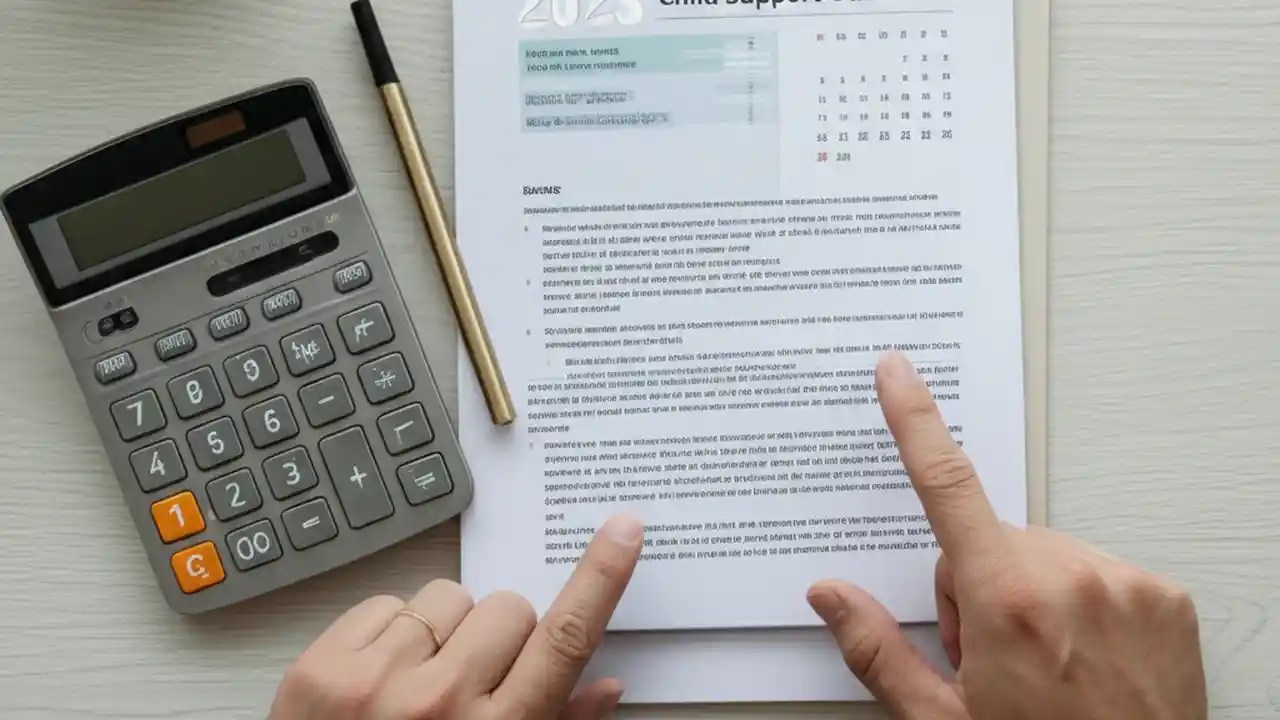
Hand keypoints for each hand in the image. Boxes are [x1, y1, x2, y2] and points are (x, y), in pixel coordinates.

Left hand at [269, 514, 643, 719]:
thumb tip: (606, 686)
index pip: (564, 640)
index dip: (600, 578)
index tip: (623, 531)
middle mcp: (442, 703)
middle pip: (507, 608)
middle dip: (498, 633)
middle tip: (472, 675)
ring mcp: (378, 682)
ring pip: (447, 597)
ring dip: (442, 628)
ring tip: (418, 680)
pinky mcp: (324, 667)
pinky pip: (384, 603)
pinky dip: (387, 631)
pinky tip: (379, 677)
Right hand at [807, 353, 1207, 719]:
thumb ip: (878, 650)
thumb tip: (829, 595)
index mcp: (1008, 604)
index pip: (946, 489)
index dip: (916, 423)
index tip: (899, 376)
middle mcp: (1071, 580)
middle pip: (991, 541)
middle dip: (978, 586)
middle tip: (992, 659)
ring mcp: (1125, 585)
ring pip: (1045, 555)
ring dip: (1032, 596)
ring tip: (1044, 666)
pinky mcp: (1164, 597)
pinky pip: (1099, 572)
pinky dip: (1083, 605)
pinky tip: (1085, 658)